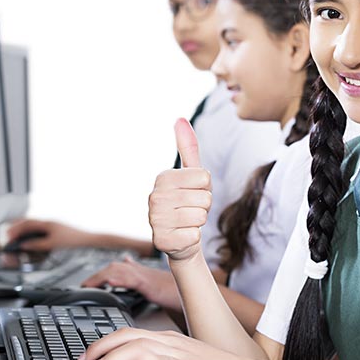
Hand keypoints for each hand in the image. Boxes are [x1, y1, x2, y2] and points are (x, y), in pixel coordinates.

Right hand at [4, 219, 93, 250]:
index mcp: (47, 223)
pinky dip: (32, 232)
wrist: (88, 240)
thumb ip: (37, 245)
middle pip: (30, 222)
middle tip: (9, 233)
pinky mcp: (56, 231)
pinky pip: (40, 229)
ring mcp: (53, 226)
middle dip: (18, 227)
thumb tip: (24, 245)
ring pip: (35, 225)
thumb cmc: (73, 240)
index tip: (8, 235)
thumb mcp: (52, 244)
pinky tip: (32, 238)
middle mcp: (49, 223)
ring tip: (17, 235)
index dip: (16, 229)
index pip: (27, 223)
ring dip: (25, 229)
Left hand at [82, 258, 180, 308]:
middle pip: (116, 267)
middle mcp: (143, 272)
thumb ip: (144, 282)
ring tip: (89, 285)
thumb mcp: (158, 287)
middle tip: (84, 285)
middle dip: (98, 275)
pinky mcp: (151, 284)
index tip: (90, 282)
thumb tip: (133, 272)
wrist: (195, 291)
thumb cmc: (179, 292)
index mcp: (143, 275)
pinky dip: (120, 280)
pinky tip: (109, 283)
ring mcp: (147, 276)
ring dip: (103, 277)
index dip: (103, 274)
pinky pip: (132, 279)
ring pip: (120, 271)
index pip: (119, 269)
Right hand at [149, 119, 212, 261]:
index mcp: (163, 178)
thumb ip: (188, 147)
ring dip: (199, 221)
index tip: (193, 192)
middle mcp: (154, 197)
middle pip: (204, 197)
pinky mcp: (162, 241)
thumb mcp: (191, 174)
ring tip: (186, 222)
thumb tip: (179, 118)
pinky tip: (182, 236)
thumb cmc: (188, 202)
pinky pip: (194, 235)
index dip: (205, 187)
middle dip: (204, 205)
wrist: (181, 239)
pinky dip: (193, 237)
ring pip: (200, 216)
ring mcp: (156, 220)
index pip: (204, 176)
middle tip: (191, 209)